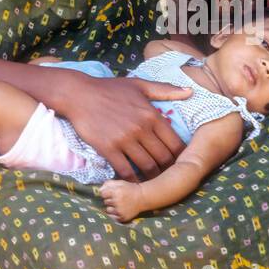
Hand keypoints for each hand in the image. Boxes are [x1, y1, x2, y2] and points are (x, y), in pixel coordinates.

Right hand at [44, 73, 192, 180]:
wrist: (78, 94)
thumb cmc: (110, 89)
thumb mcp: (140, 85)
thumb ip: (166, 90)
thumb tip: (191, 91)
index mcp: (152, 115)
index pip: (175, 143)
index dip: (181, 157)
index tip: (180, 163)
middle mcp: (141, 128)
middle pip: (164, 158)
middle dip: (169, 170)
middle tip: (170, 177)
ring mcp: (124, 140)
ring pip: (147, 167)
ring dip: (153, 178)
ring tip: (155, 182)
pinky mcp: (108, 149)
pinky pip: (125, 171)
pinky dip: (132, 180)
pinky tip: (134, 183)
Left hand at [99, 179, 143, 222]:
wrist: (142, 198)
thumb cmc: (130, 189)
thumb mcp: (120, 182)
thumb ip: (108, 184)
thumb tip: (99, 190)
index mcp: (116, 192)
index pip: (102, 194)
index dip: (106, 193)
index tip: (110, 193)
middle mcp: (117, 202)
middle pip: (105, 202)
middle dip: (109, 200)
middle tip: (117, 198)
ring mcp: (119, 211)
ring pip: (108, 210)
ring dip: (111, 207)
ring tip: (119, 205)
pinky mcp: (122, 217)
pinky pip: (112, 217)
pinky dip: (114, 214)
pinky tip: (120, 210)